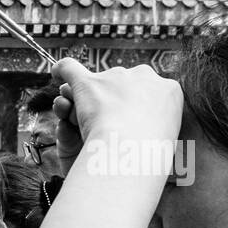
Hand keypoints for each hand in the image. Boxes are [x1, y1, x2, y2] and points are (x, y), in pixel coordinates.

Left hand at [51, 60, 182, 180]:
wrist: (131, 150)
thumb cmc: (152, 159)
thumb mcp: (172, 147)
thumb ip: (162, 133)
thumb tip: (159, 139)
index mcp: (170, 90)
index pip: (148, 94)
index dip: (134, 111)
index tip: (129, 128)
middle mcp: (143, 76)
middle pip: (121, 87)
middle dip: (110, 104)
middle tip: (106, 132)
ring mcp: (115, 77)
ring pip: (96, 85)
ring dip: (86, 102)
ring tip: (84, 126)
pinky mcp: (87, 82)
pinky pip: (70, 68)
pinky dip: (62, 70)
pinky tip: (55, 72)